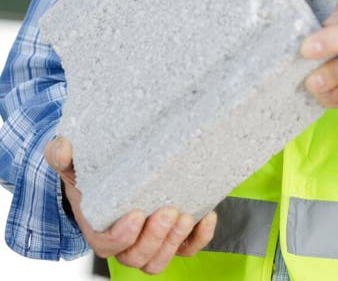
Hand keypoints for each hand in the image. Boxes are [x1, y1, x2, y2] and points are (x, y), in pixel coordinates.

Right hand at [44, 137, 216, 273]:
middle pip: (138, 257)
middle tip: (168, 210)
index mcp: (97, 228)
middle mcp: (123, 242)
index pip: (106, 245)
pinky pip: (188, 248)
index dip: (121, 236)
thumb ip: (61, 155)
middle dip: (155, 237)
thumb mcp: (73, 161)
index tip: (136, 214)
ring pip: (160, 259)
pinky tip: (206, 215)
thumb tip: (61, 149)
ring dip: (175, 241)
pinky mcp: (172, 235)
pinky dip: (199, 238)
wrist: (112, 172)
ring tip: (184, 214)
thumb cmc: (90, 172)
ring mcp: (149, 241)